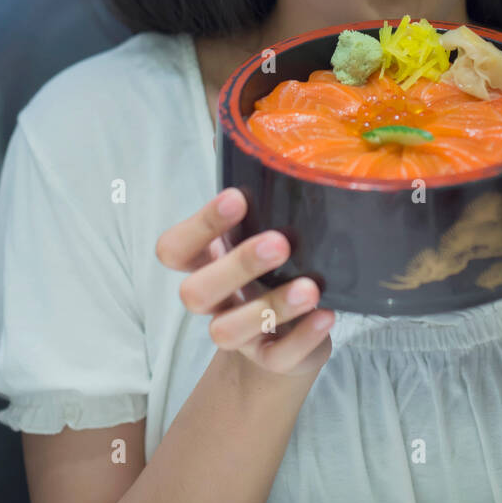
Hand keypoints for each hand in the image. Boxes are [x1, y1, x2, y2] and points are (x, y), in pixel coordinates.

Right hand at [156, 188, 334, 378]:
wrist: (289, 334)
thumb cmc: (272, 267)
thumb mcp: (262, 233)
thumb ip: (257, 198)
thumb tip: (254, 144)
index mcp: (204, 262)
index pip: (175, 248)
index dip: (199, 225)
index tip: (237, 197)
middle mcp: (212, 301)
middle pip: (195, 293)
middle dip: (237, 266)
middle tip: (280, 243)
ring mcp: (238, 335)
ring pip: (228, 332)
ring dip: (271, 307)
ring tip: (311, 288)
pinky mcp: (269, 359)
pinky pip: (277, 357)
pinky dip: (302, 338)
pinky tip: (326, 316)